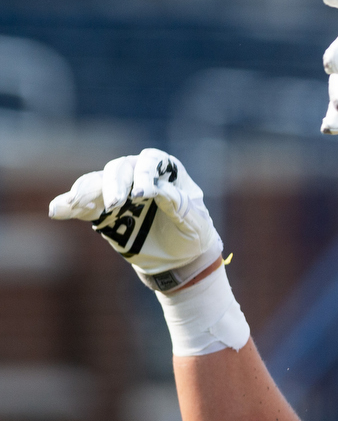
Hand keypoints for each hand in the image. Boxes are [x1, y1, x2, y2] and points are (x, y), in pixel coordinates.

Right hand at [49, 149, 221, 290]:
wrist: (179, 260)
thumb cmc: (194, 234)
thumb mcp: (195, 222)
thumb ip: (179, 205)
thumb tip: (158, 190)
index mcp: (168, 172)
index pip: (152, 160)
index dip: (146, 173)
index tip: (143, 193)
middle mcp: (141, 177)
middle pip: (121, 168)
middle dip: (115, 183)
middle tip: (116, 204)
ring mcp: (120, 193)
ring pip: (98, 183)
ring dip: (85, 191)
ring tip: (73, 204)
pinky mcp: (104, 213)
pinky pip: (84, 206)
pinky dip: (70, 207)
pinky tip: (58, 210)